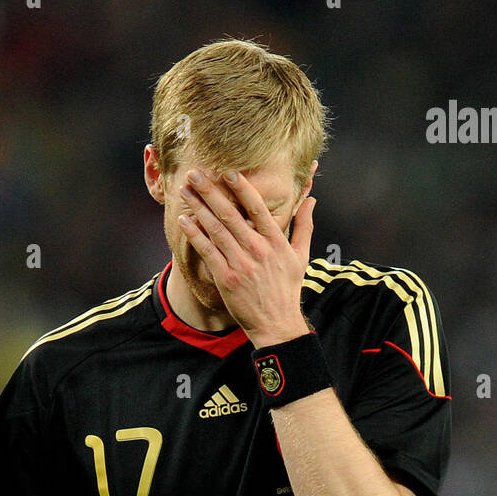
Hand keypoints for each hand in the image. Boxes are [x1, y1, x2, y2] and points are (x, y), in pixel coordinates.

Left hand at [178, 167, 314, 346]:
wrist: (276, 323)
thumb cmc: (287, 289)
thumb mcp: (301, 256)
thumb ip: (304, 225)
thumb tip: (311, 199)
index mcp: (275, 241)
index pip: (257, 207)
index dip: (241, 188)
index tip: (227, 171)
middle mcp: (257, 249)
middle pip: (230, 214)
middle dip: (210, 192)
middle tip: (196, 174)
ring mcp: (240, 264)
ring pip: (216, 230)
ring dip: (198, 208)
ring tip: (186, 191)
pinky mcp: (226, 278)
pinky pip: (208, 252)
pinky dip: (195, 235)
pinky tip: (184, 221)